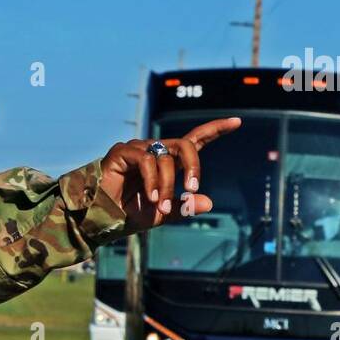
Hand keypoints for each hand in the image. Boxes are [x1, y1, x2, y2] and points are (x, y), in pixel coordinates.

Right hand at [100, 118, 240, 232]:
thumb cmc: (128, 214)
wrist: (101, 218)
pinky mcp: (123, 151)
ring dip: (168, 184)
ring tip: (161, 205)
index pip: (195, 140)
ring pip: (166, 157)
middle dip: (193, 167)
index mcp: (167, 162)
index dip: (216, 129)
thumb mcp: (163, 213)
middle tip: (193, 189)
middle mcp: (154, 150)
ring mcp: (138, 148)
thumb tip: (209, 201)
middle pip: (185, 145)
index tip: (238, 121)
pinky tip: (151, 196)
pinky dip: (152, 180)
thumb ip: (184, 206)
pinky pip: (147, 160)